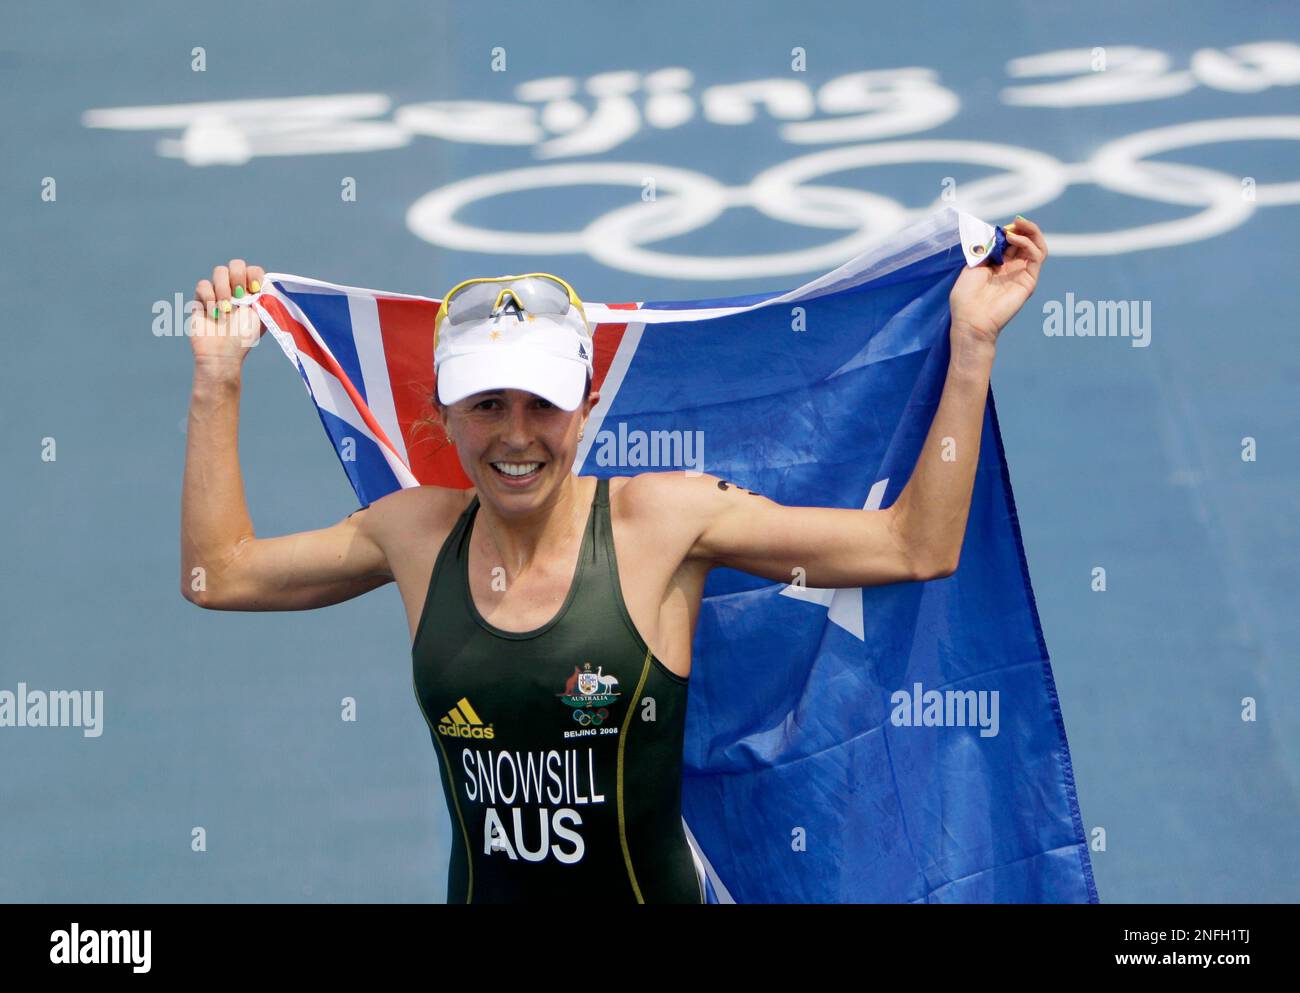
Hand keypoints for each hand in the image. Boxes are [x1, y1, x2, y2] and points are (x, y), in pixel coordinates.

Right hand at [189, 259, 266, 373]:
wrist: (222, 353)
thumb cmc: (244, 337)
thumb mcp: (262, 316)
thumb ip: (268, 297)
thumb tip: (266, 282)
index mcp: (251, 293)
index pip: (254, 270)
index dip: (254, 275)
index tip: (255, 290)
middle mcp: (235, 289)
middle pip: (236, 264)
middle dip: (239, 277)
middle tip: (240, 296)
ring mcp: (217, 292)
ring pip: (219, 271)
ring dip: (224, 290)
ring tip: (227, 310)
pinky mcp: (201, 298)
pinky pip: (203, 284)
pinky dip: (210, 299)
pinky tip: (214, 314)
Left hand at [948, 217, 1046, 345]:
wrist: (971, 320)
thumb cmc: (965, 297)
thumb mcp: (972, 266)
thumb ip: (985, 249)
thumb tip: (996, 234)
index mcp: (997, 265)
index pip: (1010, 242)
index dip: (1008, 231)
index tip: (1000, 227)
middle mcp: (1011, 268)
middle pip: (1026, 242)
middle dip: (1022, 227)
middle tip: (1016, 221)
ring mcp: (1022, 274)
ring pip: (1037, 246)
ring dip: (1031, 231)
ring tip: (1018, 225)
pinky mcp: (1029, 280)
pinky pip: (1037, 256)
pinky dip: (1028, 243)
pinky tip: (1014, 239)